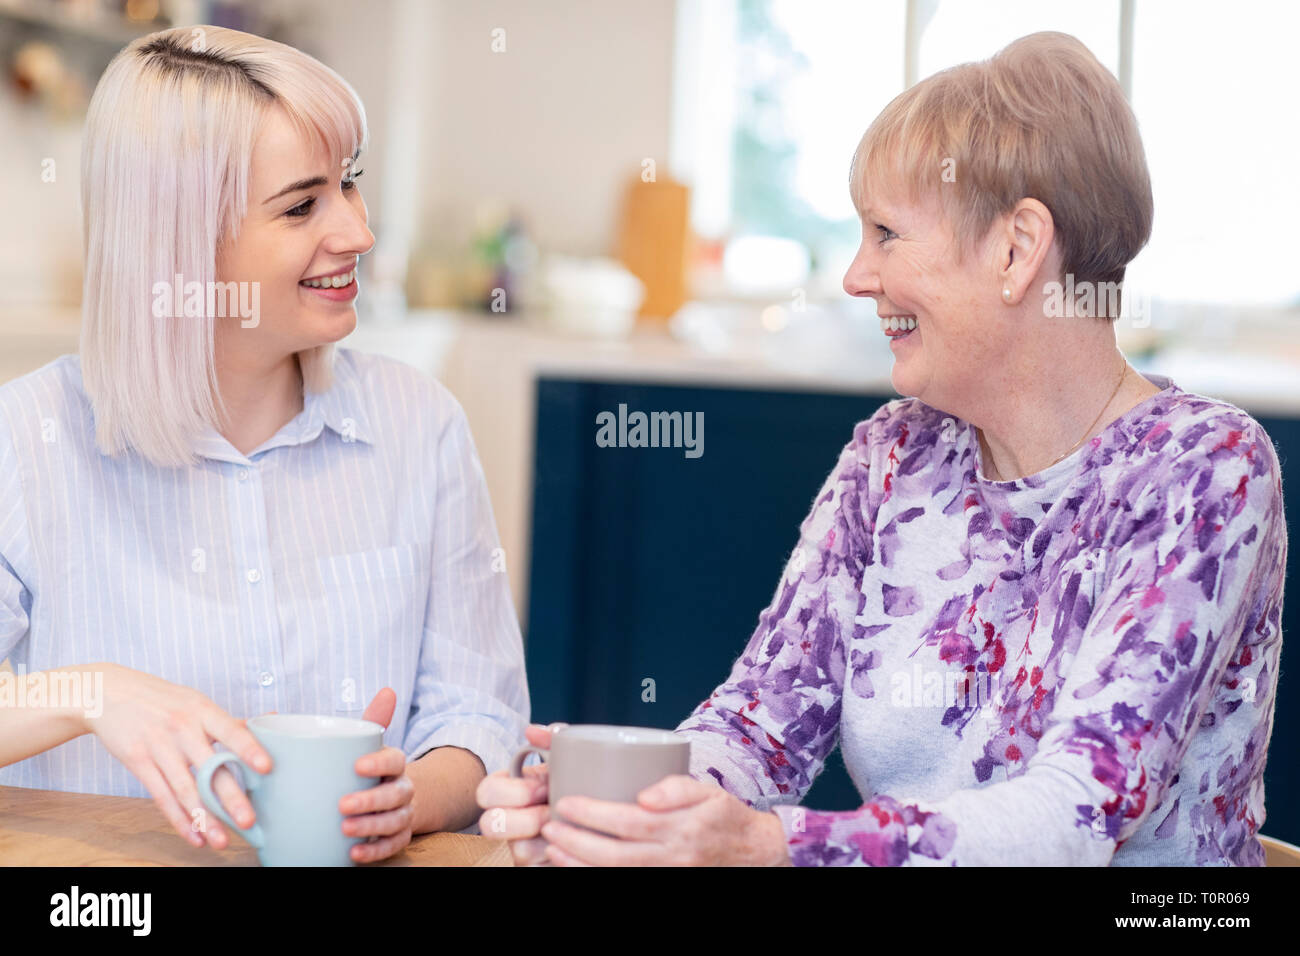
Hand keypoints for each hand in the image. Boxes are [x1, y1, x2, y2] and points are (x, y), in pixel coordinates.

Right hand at [80, 662, 272, 851]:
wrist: (108, 692)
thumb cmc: (163, 699)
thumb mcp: (196, 702)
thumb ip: (230, 720)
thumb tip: (272, 718)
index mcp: (203, 710)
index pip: (231, 730)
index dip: (249, 748)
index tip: (267, 767)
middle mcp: (182, 728)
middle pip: (209, 767)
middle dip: (229, 797)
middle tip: (248, 821)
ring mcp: (159, 747)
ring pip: (185, 788)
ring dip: (204, 818)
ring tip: (222, 841)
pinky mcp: (138, 762)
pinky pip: (161, 796)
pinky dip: (179, 819)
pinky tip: (194, 835)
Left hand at [339, 687, 414, 862]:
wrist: (395, 796)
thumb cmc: (373, 768)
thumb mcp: (372, 744)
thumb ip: (373, 720)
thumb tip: (388, 690)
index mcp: (395, 763)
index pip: (395, 759)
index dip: (379, 763)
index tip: (357, 766)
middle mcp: (403, 788)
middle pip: (395, 794)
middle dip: (371, 801)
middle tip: (342, 805)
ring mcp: (404, 814)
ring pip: (396, 822)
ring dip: (371, 827)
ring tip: (345, 829)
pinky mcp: (399, 836)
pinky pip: (394, 846)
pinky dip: (376, 851)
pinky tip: (354, 854)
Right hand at [475, 722, 562, 865]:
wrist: (597, 815)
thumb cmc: (572, 782)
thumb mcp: (562, 761)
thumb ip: (550, 741)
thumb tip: (532, 730)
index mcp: (505, 790)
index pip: (485, 792)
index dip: (512, 791)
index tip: (543, 787)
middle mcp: (504, 820)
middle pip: (489, 825)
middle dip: (526, 818)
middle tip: (553, 811)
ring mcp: (516, 845)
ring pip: (516, 851)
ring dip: (546, 840)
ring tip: (568, 829)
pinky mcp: (532, 866)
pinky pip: (536, 867)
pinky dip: (556, 857)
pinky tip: (572, 846)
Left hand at [540, 774, 790, 865]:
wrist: (753, 854)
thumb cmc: (724, 818)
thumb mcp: (708, 792)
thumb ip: (677, 788)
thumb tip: (645, 793)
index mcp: (679, 828)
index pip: (629, 821)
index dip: (593, 814)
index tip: (566, 803)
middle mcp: (671, 857)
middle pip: (615, 854)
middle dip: (576, 842)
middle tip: (549, 827)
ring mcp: (666, 876)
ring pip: (616, 875)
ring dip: (580, 866)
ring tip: (553, 851)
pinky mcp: (662, 884)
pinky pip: (625, 884)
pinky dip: (597, 877)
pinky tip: (576, 868)